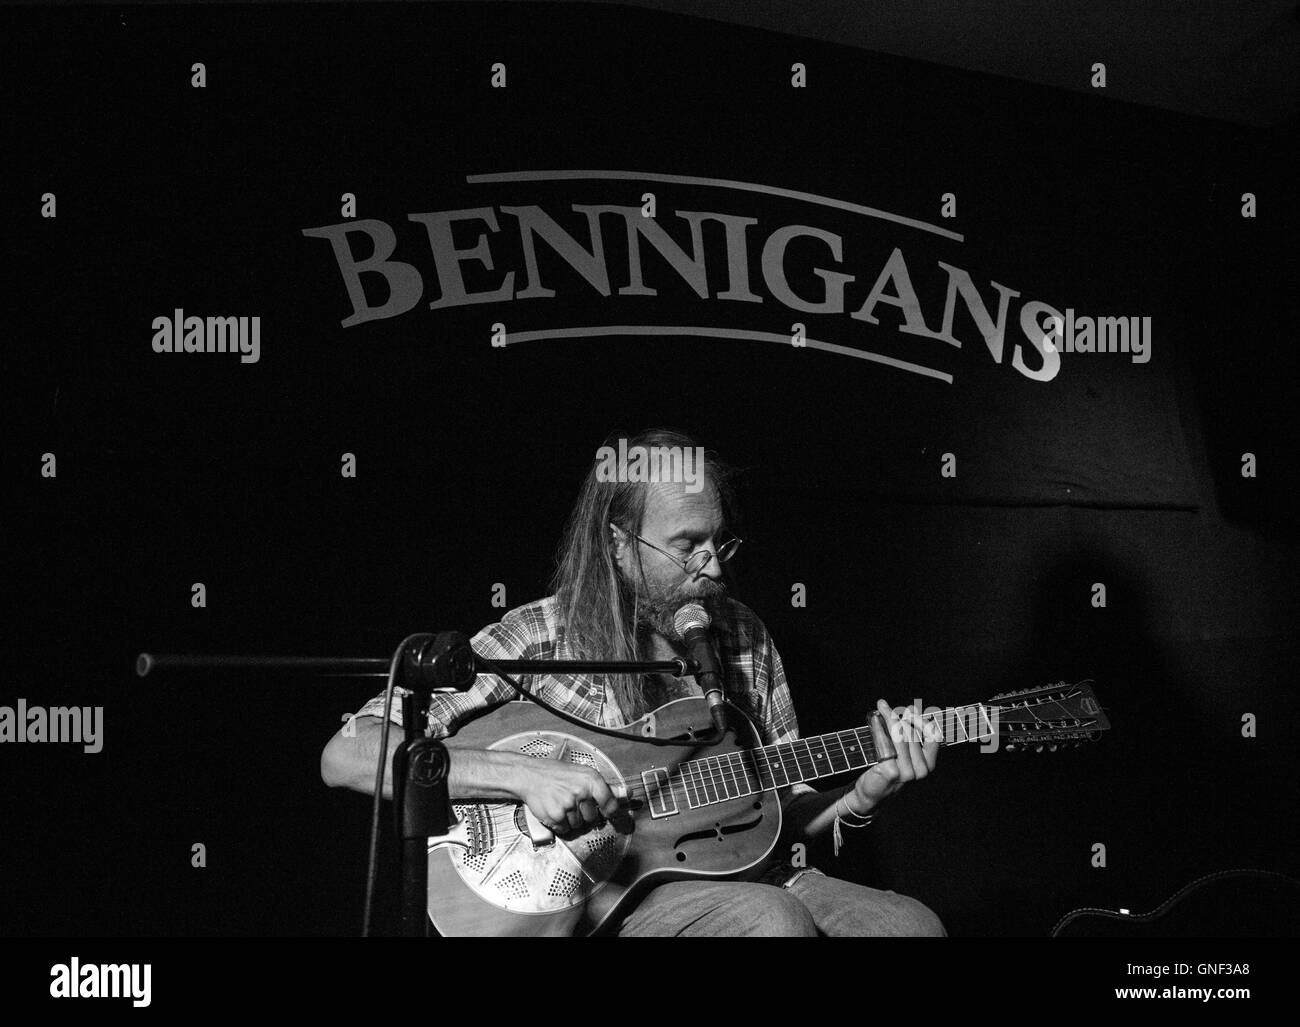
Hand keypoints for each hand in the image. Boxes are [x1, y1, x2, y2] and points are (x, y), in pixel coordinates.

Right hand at [513, 759, 621, 837]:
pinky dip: (561, 825)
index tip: (610, 815)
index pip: (610, 802)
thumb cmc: (555, 774)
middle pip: (593, 817)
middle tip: (573, 802)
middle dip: (584, 814)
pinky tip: (555, 810)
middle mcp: (581, 791)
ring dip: (571, 819)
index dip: (611, 812)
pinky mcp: (556, 817)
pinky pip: (566, 830)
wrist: (529, 776)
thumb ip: (603, 786)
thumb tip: (626, 793)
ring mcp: (568, 805)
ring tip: (562, 804)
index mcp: (590, 779)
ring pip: (579, 825)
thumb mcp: (581, 773)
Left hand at [847, 699, 939, 813]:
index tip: (910, 709)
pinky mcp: (891, 771)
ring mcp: (907, 772)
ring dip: (889, 717)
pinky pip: (886, 741)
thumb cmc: (887, 771)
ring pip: (900, 735)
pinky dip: (879, 727)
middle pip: (912, 732)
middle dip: (899, 716)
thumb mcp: (904, 756)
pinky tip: (874, 719)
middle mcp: (921, 770)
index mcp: (928, 765)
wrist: (870, 795)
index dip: (921, 720)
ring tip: (880, 707)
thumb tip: (910, 709)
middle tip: (884, 706)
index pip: (933, 736)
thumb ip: (910, 737)